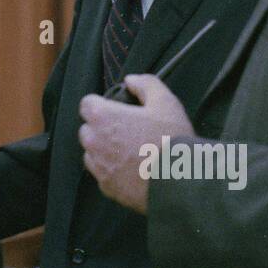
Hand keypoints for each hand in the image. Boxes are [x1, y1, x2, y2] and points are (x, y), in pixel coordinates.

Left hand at [78, 74, 192, 213]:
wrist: (180, 182)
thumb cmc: (171, 138)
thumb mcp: (165, 101)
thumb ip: (145, 84)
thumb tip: (130, 80)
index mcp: (102, 117)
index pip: (86, 104)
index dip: (101, 105)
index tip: (116, 110)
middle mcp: (93, 142)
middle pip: (87, 129)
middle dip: (101, 128)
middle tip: (127, 131)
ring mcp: (98, 167)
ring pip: (92, 153)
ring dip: (104, 150)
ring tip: (130, 152)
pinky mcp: (106, 188)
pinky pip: (102, 175)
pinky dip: (112, 171)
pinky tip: (132, 171)